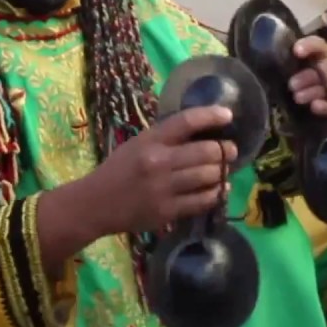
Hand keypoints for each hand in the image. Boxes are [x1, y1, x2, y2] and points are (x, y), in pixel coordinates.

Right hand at [85, 106, 236, 235]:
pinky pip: (203, 201)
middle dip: (225, 150)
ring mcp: (164, 188)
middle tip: (230, 150)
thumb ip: (166, 138)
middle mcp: (158, 162)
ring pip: (209, 176)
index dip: (211, 116)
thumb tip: (202, 130)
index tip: (227, 115)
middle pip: (206, 151)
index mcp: (150, 141)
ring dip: (222, 172)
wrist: (96, 203)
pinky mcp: (167, 211)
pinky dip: (217, 193)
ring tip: (224, 170)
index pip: (186, 122)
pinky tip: (219, 189)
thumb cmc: (119, 170)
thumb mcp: (138, 145)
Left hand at [288, 36, 326, 117]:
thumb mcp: (282, 62)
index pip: (319, 44)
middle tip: (291, 85)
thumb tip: (278, 49)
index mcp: (321, 52)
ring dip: (317, 91)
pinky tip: (314, 106)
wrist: (292, 100)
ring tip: (297, 97)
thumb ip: (282, 54)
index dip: (309, 46)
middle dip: (311, 76)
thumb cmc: (287, 74)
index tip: (296, 51)